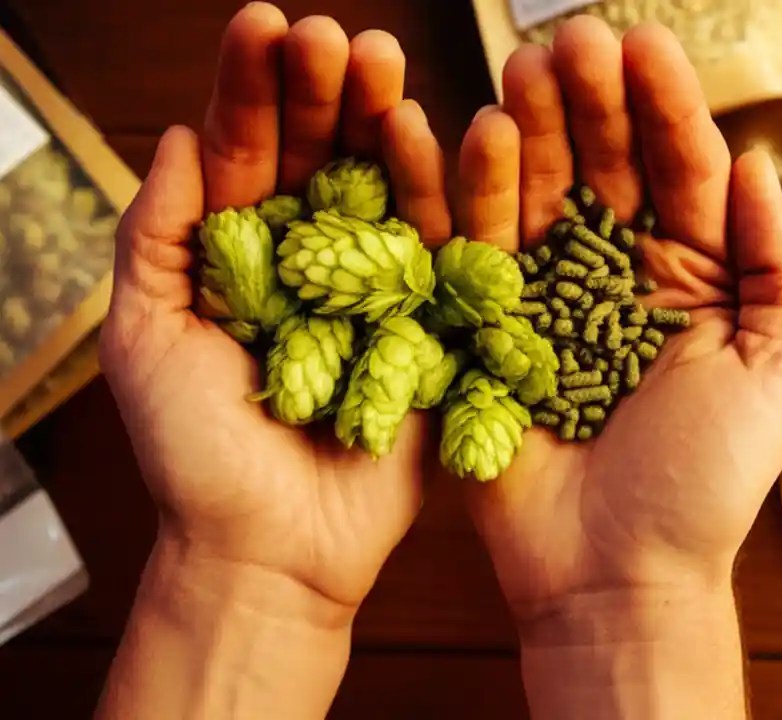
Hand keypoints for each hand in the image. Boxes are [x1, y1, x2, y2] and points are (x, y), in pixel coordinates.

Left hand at [101, 3, 450, 620]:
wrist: (273, 551)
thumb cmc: (196, 458)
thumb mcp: (145, 337)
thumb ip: (157, 237)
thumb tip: (176, 134)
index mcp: (238, 254)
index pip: (244, 152)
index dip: (252, 88)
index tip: (264, 25)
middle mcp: (311, 259)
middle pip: (319, 155)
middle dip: (323, 90)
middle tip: (334, 35)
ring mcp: (375, 289)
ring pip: (382, 188)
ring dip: (381, 121)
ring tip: (382, 62)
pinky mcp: (432, 326)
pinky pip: (440, 251)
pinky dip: (443, 193)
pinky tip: (441, 134)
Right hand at [461, 18, 781, 636]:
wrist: (616, 575)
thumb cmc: (706, 486)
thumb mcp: (779, 372)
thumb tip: (759, 161)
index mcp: (699, 277)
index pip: (684, 170)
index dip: (666, 106)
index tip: (644, 43)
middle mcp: (621, 275)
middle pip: (608, 165)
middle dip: (593, 99)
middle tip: (572, 38)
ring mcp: (548, 298)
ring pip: (539, 191)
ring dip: (533, 125)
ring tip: (524, 67)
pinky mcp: (486, 327)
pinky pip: (475, 246)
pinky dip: (469, 190)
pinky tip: (471, 132)